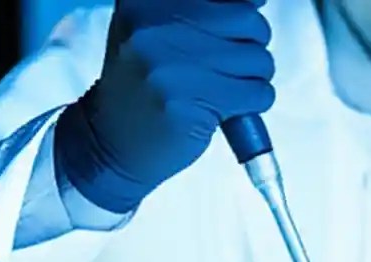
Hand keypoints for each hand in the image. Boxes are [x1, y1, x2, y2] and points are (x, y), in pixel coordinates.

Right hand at [55, 0, 275, 213]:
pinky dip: (253, 104)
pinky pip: (259, 93)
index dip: (239, 12)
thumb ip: (207, 8)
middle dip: (251, 47)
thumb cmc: (148, 80)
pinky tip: (222, 109)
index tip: (225, 30)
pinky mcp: (185, 101)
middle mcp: (153, 22)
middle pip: (250, 20)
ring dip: (252, 79)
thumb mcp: (159, 27)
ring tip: (216, 89)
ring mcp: (168, 63)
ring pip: (260, 59)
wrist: (110, 139)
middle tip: (221, 67)